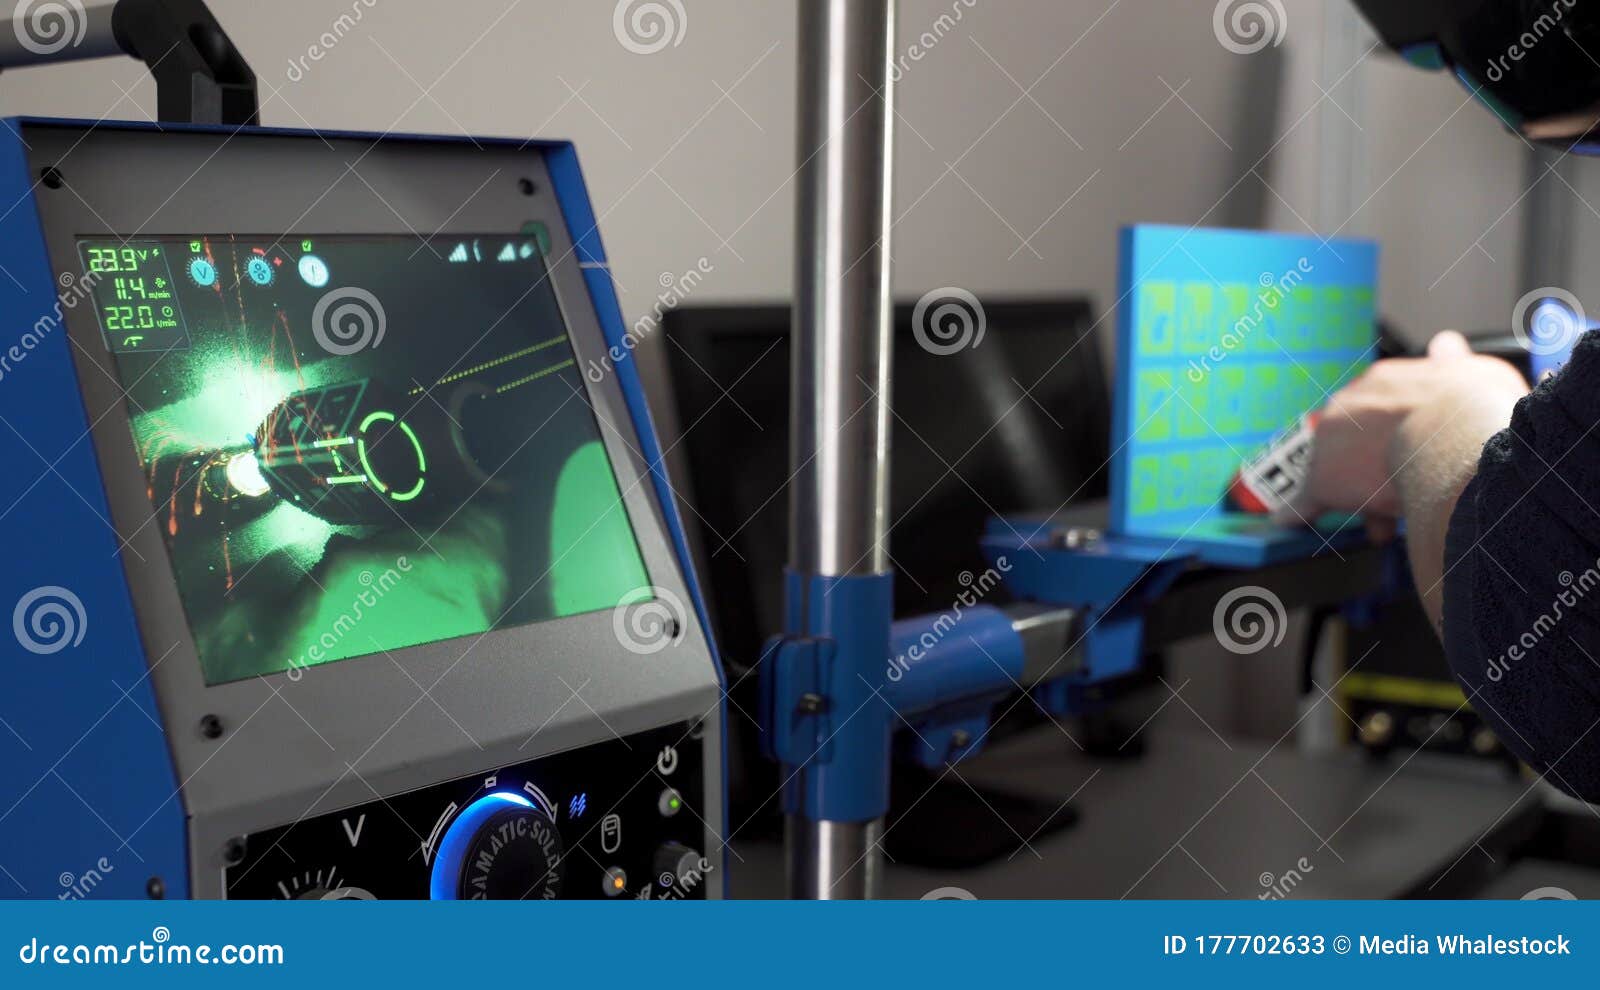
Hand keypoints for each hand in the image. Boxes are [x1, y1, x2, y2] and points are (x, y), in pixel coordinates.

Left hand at [1287, 331, 1528, 541]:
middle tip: (1399, 498)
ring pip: (1344, 477)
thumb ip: (1452, 363)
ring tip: (1385, 528)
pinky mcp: (1323, 480)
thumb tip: (1446, 344)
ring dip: (1363, 501)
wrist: (1455, 436)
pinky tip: (1289, 520)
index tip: (1414, 457)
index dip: (1399, 441)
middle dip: (1378, 473)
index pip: (1382, 416)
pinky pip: (1305, 500)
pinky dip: (1299, 511)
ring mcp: (1331, 442)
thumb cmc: (1475, 408)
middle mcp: (1349, 405)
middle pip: (1360, 447)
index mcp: (1383, 382)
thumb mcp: (1471, 370)